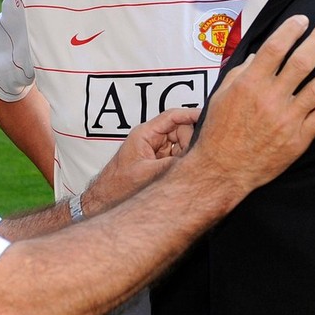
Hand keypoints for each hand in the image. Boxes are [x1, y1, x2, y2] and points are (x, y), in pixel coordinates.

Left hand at [85, 107, 199, 213]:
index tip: (210, 117)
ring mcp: (156, 150)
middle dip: (190, 143)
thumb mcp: (149, 173)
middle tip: (191, 158)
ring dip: (187, 155)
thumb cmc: (117, 186)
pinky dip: (183, 163)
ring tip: (182, 169)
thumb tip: (196, 160)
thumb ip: (174, 164)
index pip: (173, 116)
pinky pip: (178, 156)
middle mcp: (151, 139)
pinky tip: (181, 173)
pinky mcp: (159, 161)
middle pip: (182, 130)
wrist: (104, 200)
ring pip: (182, 145)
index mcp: (145, 134)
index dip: (192, 115)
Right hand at [189, 15, 314, 199]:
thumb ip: (241, 73)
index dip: (291, 30)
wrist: (222, 169)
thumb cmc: (219, 132)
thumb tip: (257, 56)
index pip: (275, 48)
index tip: (303, 20)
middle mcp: (270, 98)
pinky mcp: (298, 138)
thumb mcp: (221, 96)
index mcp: (250, 84)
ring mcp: (287, 119)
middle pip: (302, 62)